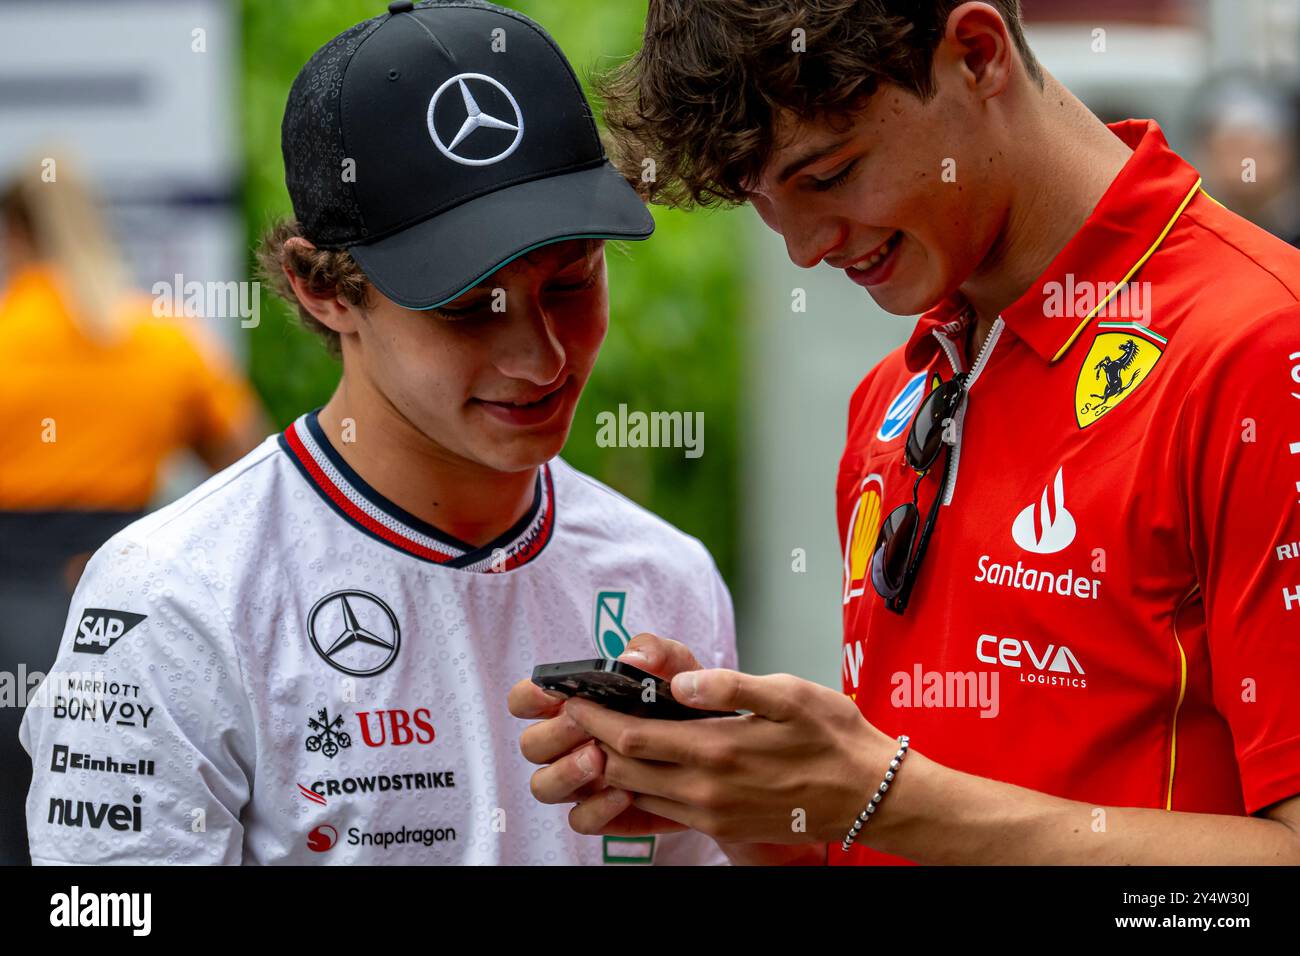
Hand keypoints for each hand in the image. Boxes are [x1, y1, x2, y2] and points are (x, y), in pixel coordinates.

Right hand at [510, 634, 702, 834]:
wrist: (725, 751)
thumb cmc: (687, 701)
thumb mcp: (680, 668)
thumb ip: (657, 652)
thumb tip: (630, 659)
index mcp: (573, 703)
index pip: (525, 700)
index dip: (529, 696)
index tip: (555, 693)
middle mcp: (568, 743)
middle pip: (531, 745)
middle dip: (555, 734)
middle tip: (584, 723)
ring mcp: (582, 781)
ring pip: (544, 786)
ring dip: (567, 772)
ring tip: (601, 759)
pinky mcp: (603, 813)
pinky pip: (580, 820)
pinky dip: (598, 808)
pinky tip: (629, 793)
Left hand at [565, 669, 898, 845]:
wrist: (870, 795)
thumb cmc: (834, 737)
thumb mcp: (788, 694)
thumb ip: (730, 686)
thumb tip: (682, 680)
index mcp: (717, 750)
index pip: (632, 737)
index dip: (595, 718)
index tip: (574, 699)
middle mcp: (707, 790)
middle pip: (624, 768)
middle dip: (592, 742)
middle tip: (575, 716)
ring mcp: (713, 814)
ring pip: (639, 792)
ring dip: (611, 767)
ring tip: (597, 738)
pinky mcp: (723, 827)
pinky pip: (662, 812)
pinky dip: (638, 789)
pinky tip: (636, 768)